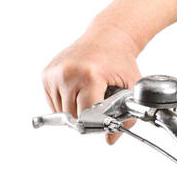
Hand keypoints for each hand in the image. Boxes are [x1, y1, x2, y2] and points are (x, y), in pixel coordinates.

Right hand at [42, 22, 143, 145]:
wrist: (107, 36)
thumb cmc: (120, 60)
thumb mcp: (130, 85)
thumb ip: (126, 115)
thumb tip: (110, 140)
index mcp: (89, 76)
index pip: (85, 114)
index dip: (95, 122)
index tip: (102, 122)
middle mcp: (68, 73)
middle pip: (72, 115)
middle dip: (85, 117)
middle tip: (98, 107)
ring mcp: (54, 73)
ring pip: (60, 111)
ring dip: (73, 110)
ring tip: (88, 94)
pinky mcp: (46, 74)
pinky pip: (52, 101)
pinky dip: (64, 102)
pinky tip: (77, 89)